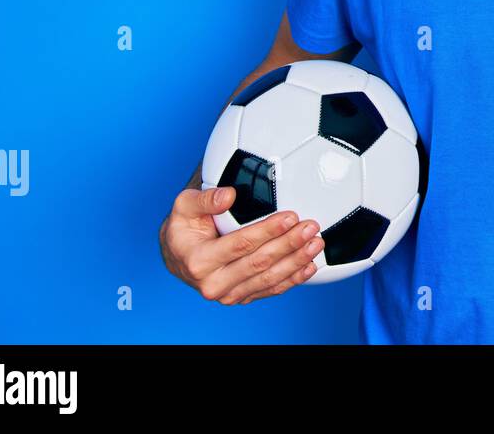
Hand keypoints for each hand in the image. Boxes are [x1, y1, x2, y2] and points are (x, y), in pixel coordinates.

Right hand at [159, 186, 325, 304]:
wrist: (178, 256)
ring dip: (296, 262)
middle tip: (310, 227)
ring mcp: (228, 294)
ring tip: (315, 244)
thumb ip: (205, 199)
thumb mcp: (184, 206)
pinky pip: (270, 290)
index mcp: (199, 260)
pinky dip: (292, 279)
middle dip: (289, 244)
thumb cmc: (183, 228)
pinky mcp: (241, 297)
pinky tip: (308, 266)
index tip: (291, 216)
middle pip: (260, 263)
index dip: (268, 230)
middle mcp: (213, 283)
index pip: (241, 244)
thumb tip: (228, 195)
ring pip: (269, 279)